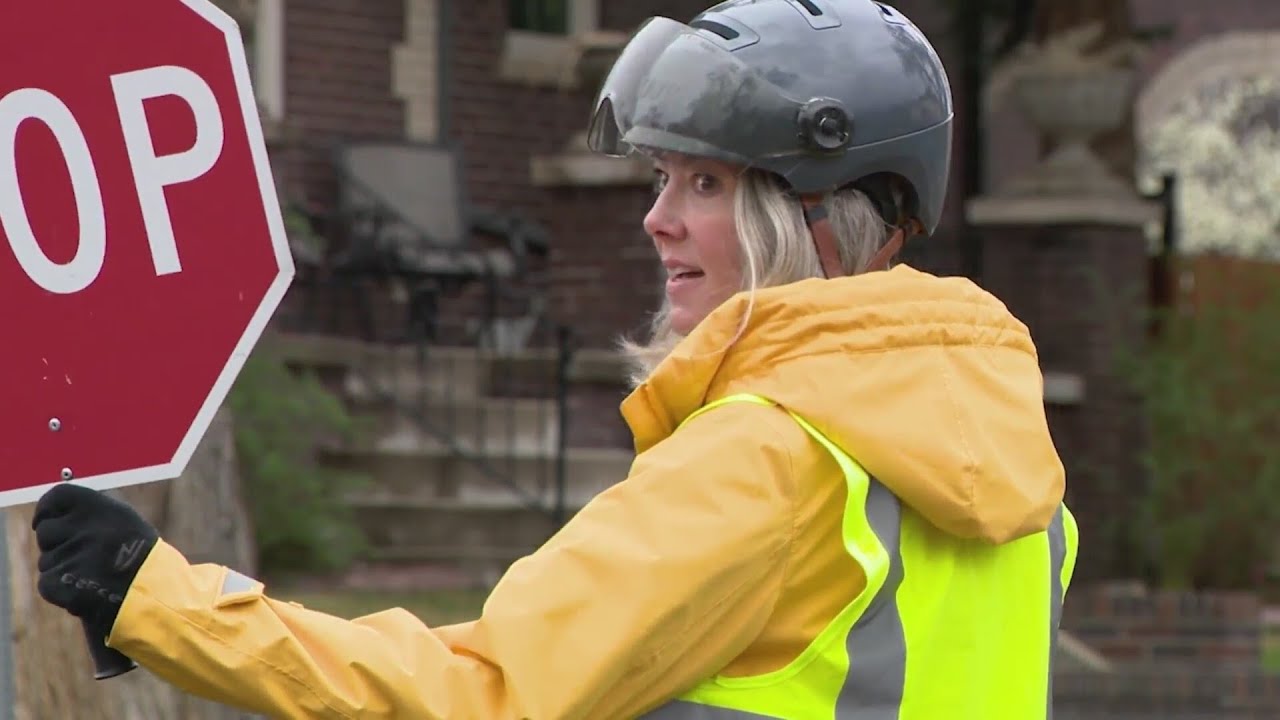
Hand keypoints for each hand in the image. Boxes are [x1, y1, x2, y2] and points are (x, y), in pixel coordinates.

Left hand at [32, 484, 158, 631]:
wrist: (157, 598)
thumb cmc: (140, 560)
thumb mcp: (124, 524)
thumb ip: (91, 515)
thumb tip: (49, 513)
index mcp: (103, 508)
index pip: (56, 496)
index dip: (46, 510)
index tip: (44, 520)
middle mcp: (87, 528)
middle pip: (46, 532)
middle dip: (57, 544)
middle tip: (85, 556)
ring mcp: (74, 555)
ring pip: (47, 561)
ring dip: (63, 569)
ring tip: (94, 576)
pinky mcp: (63, 582)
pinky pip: (47, 583)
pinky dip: (62, 590)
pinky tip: (85, 591)